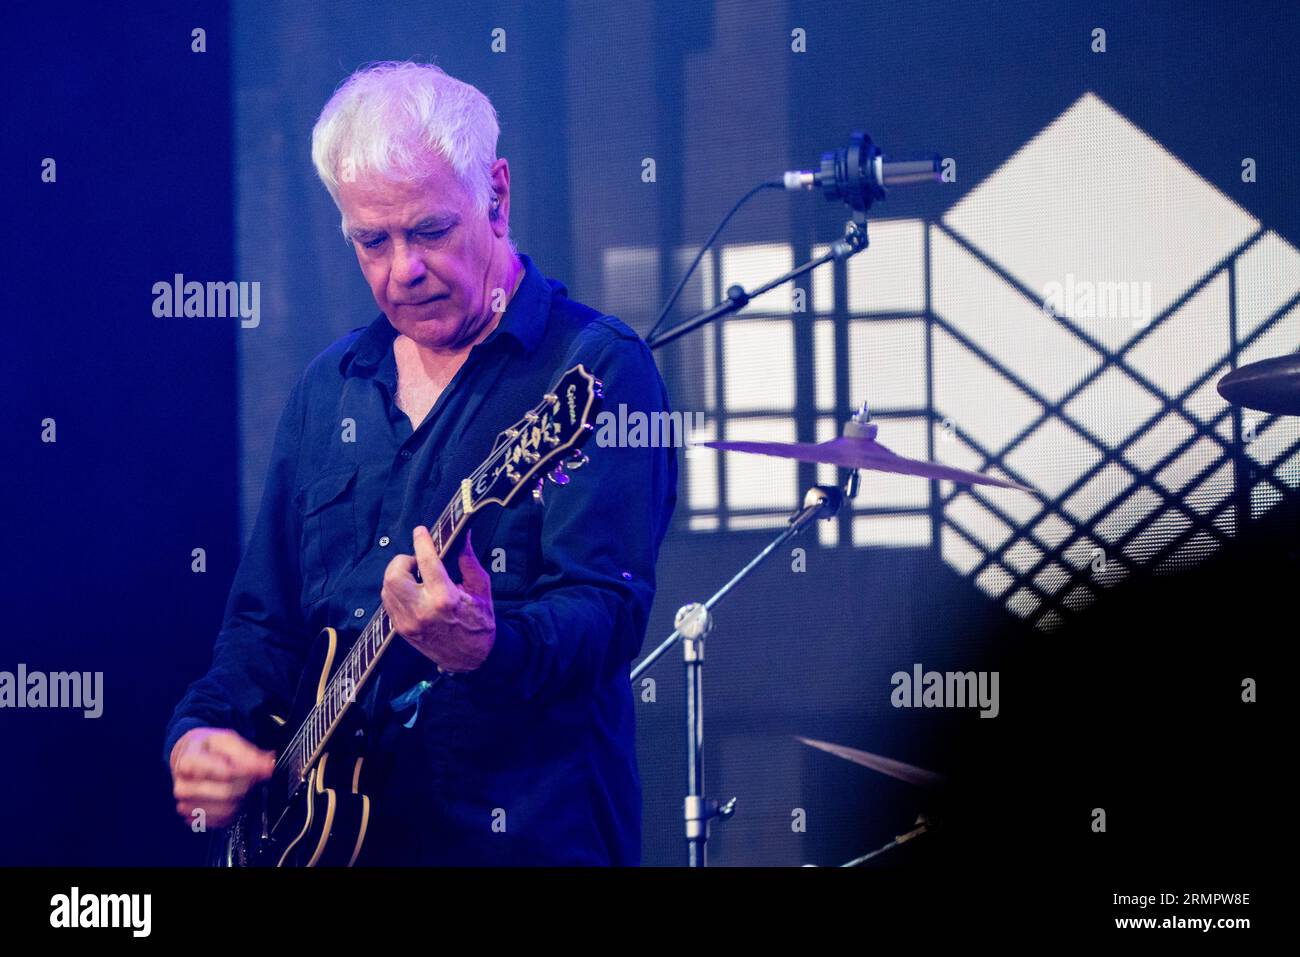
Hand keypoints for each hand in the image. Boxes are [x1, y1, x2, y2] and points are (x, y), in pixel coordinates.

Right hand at [170, 727, 275, 827]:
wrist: (188, 757)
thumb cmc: (207, 748)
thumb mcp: (226, 740)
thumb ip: (247, 753)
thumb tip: (267, 765)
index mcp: (188, 762)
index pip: (225, 772)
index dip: (248, 770)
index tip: (261, 766)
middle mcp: (183, 786)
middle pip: (227, 792)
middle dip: (248, 783)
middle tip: (256, 773)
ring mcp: (187, 804)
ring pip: (227, 808)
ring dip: (243, 797)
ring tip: (245, 783)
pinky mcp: (194, 818)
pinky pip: (222, 820)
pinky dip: (236, 809)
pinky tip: (236, 796)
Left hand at [381, 527, 495, 672]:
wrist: (472, 658)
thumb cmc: (480, 622)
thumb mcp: (481, 590)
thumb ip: (469, 561)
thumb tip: (463, 537)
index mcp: (445, 599)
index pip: (427, 562)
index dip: (422, 542)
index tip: (421, 531)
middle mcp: (422, 611)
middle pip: (394, 575)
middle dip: (402, 561)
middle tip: (417, 561)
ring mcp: (408, 622)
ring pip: (387, 588)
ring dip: (398, 575)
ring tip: (415, 576)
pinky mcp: (402, 630)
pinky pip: (388, 602)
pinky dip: (395, 591)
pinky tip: (411, 590)